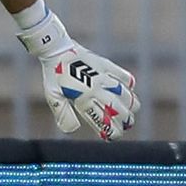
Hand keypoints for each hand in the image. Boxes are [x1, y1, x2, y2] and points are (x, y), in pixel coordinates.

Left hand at [18, 12, 140, 140]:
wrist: (56, 50)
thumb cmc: (54, 75)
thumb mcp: (53, 96)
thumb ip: (63, 114)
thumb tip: (72, 130)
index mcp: (82, 97)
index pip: (102, 119)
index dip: (111, 130)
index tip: (115, 136)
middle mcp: (95, 88)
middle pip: (117, 108)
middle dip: (125, 120)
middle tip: (127, 125)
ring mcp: (103, 76)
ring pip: (124, 93)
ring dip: (131, 104)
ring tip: (132, 111)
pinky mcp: (106, 64)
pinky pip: (123, 75)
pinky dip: (129, 83)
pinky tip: (129, 89)